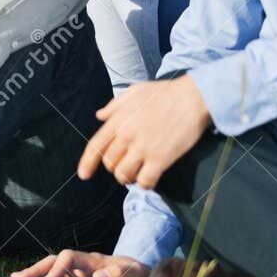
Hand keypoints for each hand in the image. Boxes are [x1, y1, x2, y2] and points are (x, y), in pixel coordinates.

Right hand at [11, 250, 150, 276]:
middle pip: (54, 261)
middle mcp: (82, 264)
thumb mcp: (134, 273)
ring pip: (52, 269)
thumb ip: (119, 273)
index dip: (57, 269)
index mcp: (93, 260)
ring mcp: (79, 272)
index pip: (69, 258)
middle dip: (36, 269)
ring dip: (35, 275)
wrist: (141, 273)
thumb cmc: (137, 273)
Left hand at [77, 75, 211, 188]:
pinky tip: (150, 179)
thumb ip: (115, 105)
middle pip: (110, 163)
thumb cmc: (165, 93)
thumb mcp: (135, 91)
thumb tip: (99, 116)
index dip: (87, 163)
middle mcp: (127, 135)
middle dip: (115, 167)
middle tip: (127, 165)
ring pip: (123, 175)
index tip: (83, 175)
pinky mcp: (161, 159)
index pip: (95, 146)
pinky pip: (145, 182)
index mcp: (118, 120)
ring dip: (128, 178)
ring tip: (137, 173)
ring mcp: (143, 148)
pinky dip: (145, 185)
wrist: (193, 97)